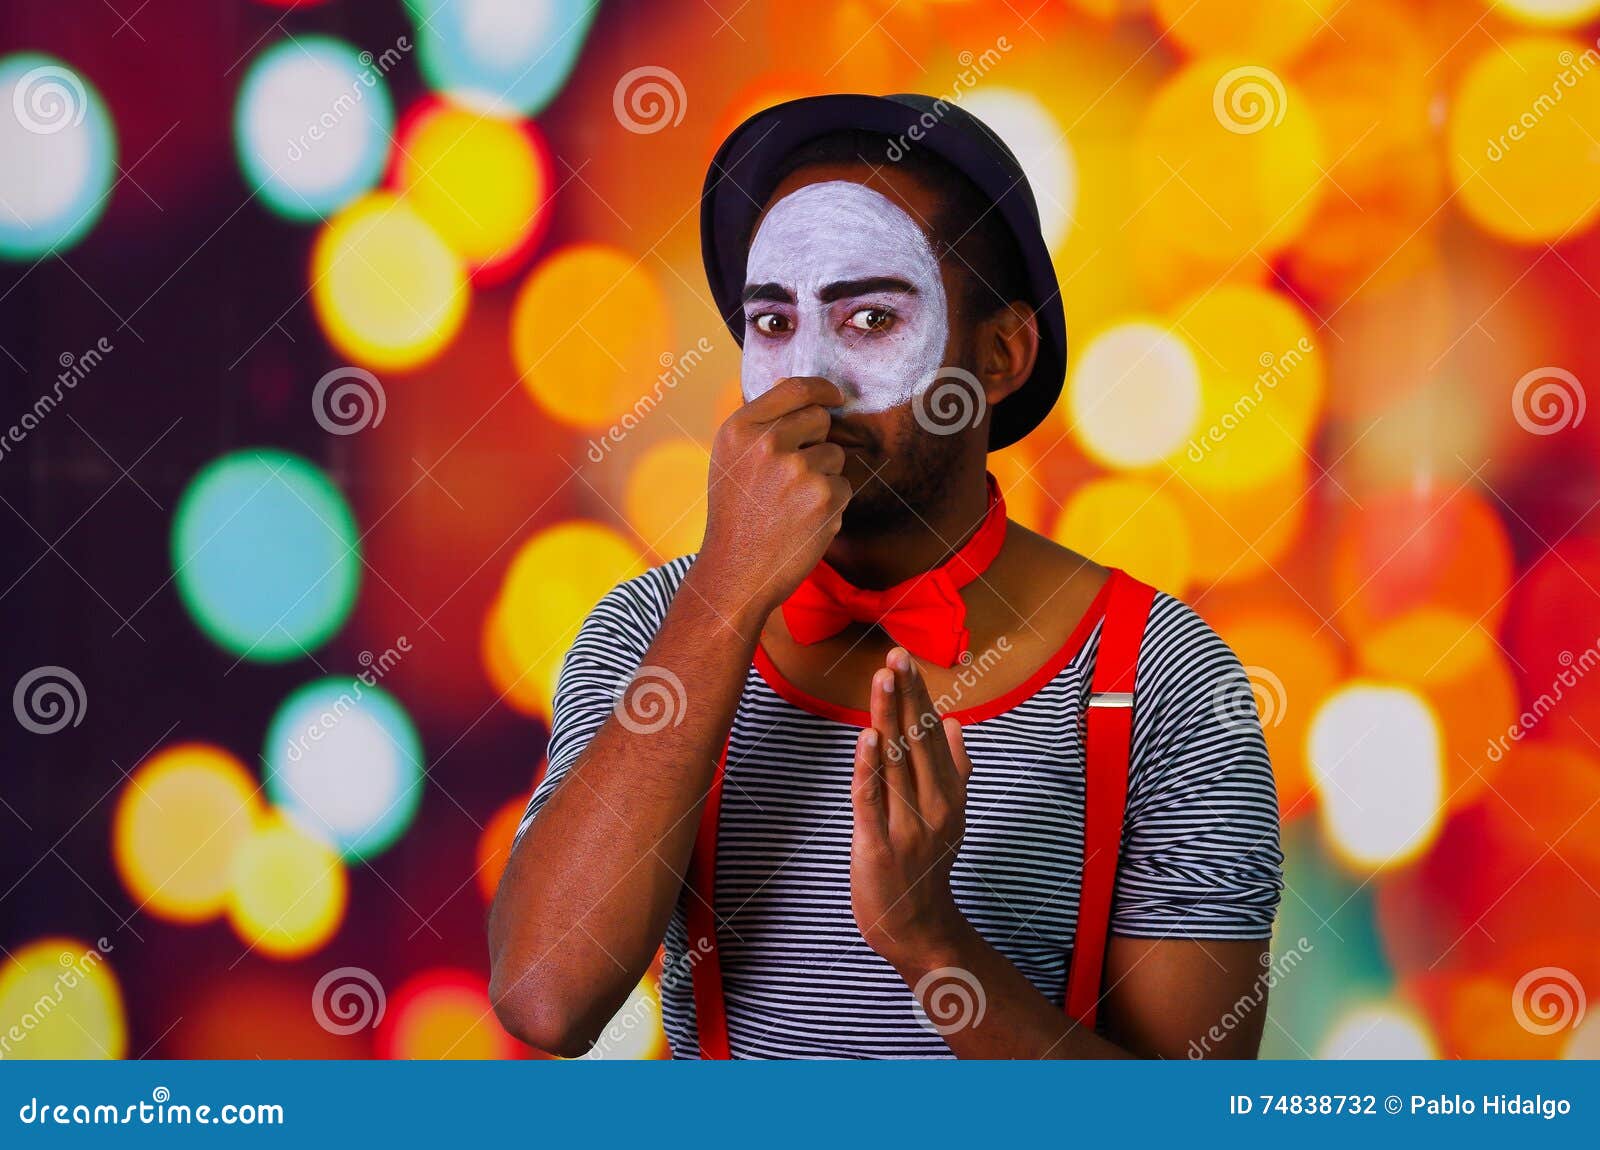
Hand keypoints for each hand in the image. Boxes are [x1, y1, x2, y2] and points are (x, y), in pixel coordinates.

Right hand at [694, 376, 851, 627]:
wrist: (735, 574)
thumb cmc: (735, 518)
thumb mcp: (730, 461)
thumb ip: (761, 426)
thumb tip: (799, 390)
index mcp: (740, 428)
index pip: (795, 388)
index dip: (821, 389)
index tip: (835, 396)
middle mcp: (767, 442)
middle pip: (820, 420)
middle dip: (817, 443)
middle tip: (792, 477)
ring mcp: (798, 468)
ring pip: (835, 455)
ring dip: (824, 477)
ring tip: (792, 506)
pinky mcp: (824, 496)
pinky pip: (844, 486)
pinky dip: (832, 505)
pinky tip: (803, 523)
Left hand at [850, 647, 974, 966]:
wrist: (917, 928)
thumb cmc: (927, 867)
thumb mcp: (951, 815)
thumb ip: (955, 768)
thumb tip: (952, 723)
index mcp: (949, 793)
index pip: (931, 734)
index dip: (917, 696)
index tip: (906, 659)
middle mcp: (933, 804)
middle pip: (916, 740)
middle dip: (905, 696)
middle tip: (895, 656)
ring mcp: (907, 825)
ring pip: (896, 761)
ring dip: (888, 717)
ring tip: (883, 679)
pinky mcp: (879, 845)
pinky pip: (872, 800)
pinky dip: (869, 768)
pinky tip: (866, 738)